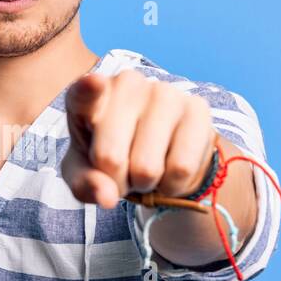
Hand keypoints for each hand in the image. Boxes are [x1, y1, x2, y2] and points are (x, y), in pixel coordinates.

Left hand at [62, 68, 216, 208]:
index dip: (88, 89)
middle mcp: (126, 83)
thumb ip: (86, 184)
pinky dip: (172, 184)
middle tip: (123, 171)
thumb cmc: (111, 157)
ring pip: (147, 168)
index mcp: (88, 95)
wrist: (159, 155)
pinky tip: (169, 168)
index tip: (93, 83)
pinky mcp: (197, 108)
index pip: (84, 93)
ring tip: (146, 167)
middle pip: (110, 158)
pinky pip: (181, 168)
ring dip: (145, 183)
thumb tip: (107, 197)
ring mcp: (165, 92)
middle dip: (116, 180)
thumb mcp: (85, 174)